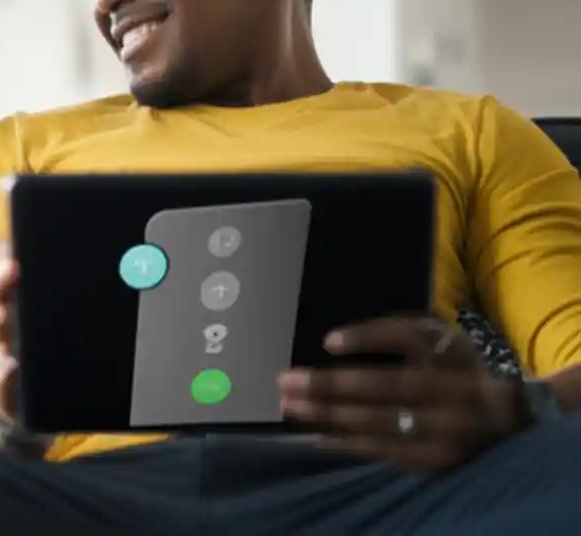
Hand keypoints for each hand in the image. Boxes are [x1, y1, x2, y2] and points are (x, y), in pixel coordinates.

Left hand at [278, 316, 520, 473]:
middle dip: (331, 387)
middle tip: (285, 381)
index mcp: (454, 358)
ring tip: (290, 406)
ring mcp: (446, 435)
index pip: (409, 341)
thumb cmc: (458, 370)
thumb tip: (333, 343)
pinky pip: (384, 453)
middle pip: (386, 389)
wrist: (509, 422)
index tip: (328, 342)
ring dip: (329, 416)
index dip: (369, 339)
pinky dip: (347, 444)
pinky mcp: (436, 463)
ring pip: (380, 425)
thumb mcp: (438, 340)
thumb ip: (394, 333)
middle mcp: (453, 397)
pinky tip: (317, 435)